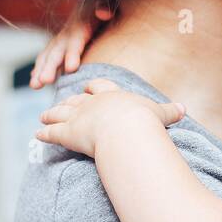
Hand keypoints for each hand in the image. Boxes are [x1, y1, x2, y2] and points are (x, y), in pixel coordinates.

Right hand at [30, 1, 113, 88]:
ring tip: (35, 85)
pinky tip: (36, 81)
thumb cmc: (106, 7)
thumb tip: (104, 13)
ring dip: (41, 70)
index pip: (76, 41)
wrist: (94, 1)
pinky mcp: (60, 45)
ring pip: (48, 56)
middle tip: (45, 81)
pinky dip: (40, 68)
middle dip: (51, 67)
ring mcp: (61, 39)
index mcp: (81, 25)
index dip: (72, 54)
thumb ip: (106, 8)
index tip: (71, 68)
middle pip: (57, 51)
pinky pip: (47, 57)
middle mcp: (67, 33)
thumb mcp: (108, 5)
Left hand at [35, 78, 184, 156]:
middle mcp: (92, 103)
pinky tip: (37, 134)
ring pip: (59, 113)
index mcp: (113, 95)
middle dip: (69, 101)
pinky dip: (43, 133)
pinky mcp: (67, 133)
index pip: (101, 87)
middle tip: (62, 102)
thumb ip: (169, 111)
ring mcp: (77, 117)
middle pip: (76, 99)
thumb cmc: (144, 121)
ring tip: (43, 115)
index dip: (94, 88)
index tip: (89, 88)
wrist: (127, 131)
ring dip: (50, 114)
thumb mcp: (160, 113)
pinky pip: (51, 133)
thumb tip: (184, 109)